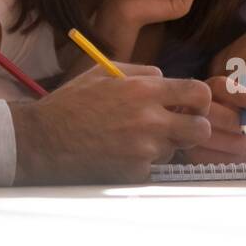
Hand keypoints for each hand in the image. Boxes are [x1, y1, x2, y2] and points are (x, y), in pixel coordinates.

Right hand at [8, 62, 213, 184]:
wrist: (44, 139)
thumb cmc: (71, 103)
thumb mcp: (104, 72)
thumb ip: (141, 73)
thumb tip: (166, 79)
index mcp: (143, 90)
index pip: (197, 93)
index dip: (201, 100)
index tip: (193, 104)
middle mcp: (149, 120)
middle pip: (200, 128)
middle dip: (195, 127)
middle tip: (179, 126)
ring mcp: (144, 149)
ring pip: (175, 149)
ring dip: (162, 144)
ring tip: (133, 137)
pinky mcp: (135, 173)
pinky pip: (152, 167)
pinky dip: (141, 161)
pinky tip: (119, 152)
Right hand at [171, 75, 245, 164]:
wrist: (239, 131)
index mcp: (211, 88)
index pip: (220, 86)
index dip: (241, 96)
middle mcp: (193, 105)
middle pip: (206, 111)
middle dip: (232, 120)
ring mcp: (187, 127)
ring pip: (202, 135)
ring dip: (231, 144)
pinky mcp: (188, 149)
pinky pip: (201, 156)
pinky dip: (225, 159)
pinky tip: (245, 158)